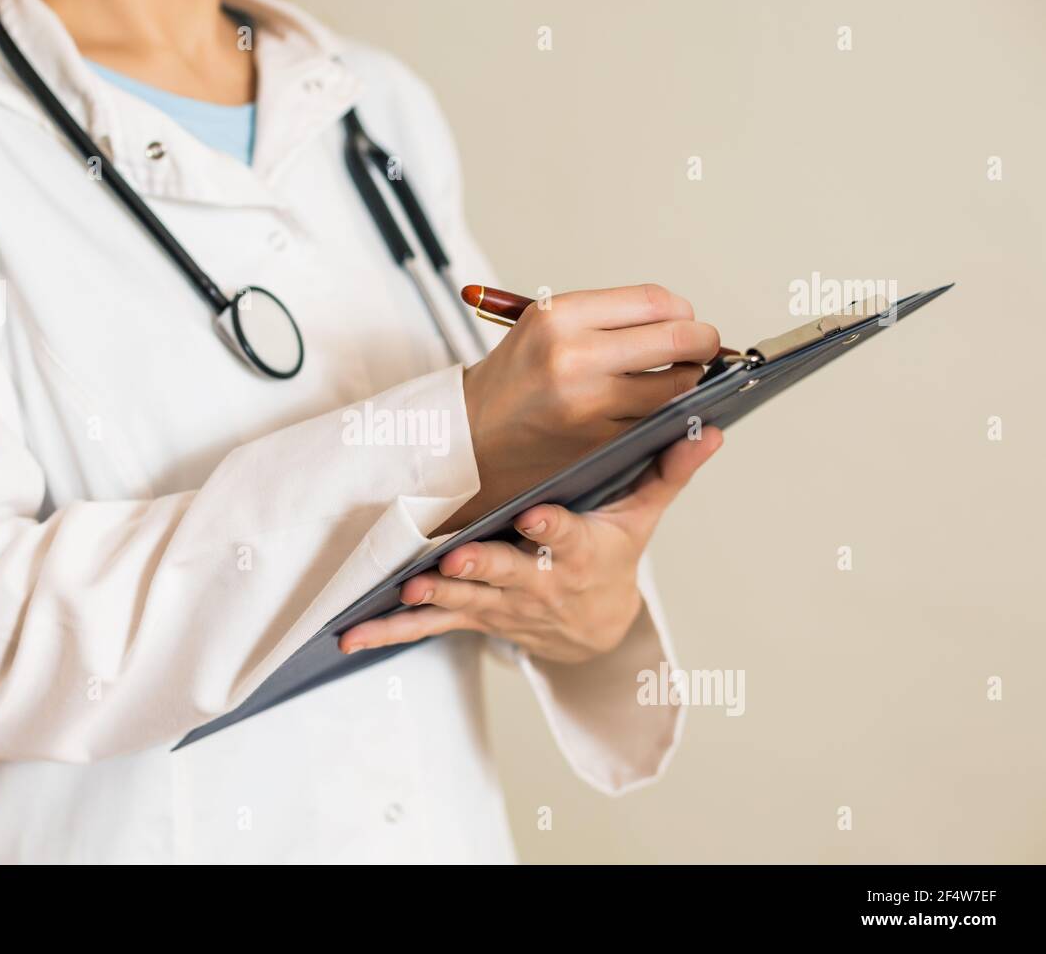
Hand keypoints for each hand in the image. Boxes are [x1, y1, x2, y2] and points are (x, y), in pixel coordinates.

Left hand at [339, 427, 721, 661]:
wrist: (592, 629)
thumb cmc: (612, 558)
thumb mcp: (641, 517)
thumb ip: (667, 470)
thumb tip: (708, 426)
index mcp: (578, 551)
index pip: (566, 537)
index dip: (551, 529)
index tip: (536, 515)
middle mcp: (537, 583)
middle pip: (508, 573)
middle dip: (485, 566)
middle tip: (460, 556)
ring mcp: (500, 604)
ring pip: (464, 598)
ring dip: (435, 594)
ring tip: (406, 586)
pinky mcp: (471, 616)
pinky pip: (428, 626)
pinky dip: (390, 630)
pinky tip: (352, 635)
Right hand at [449, 284, 718, 529]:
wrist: (471, 435)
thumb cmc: (513, 378)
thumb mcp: (545, 325)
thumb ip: (606, 317)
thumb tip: (679, 316)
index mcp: (560, 315)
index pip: (655, 301)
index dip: (682, 310)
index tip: (686, 319)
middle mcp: (574, 356)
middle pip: (676, 339)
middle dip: (701, 343)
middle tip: (703, 346)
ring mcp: (588, 403)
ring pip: (675, 385)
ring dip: (687, 381)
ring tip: (677, 377)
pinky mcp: (597, 441)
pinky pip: (654, 420)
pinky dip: (663, 412)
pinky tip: (653, 406)